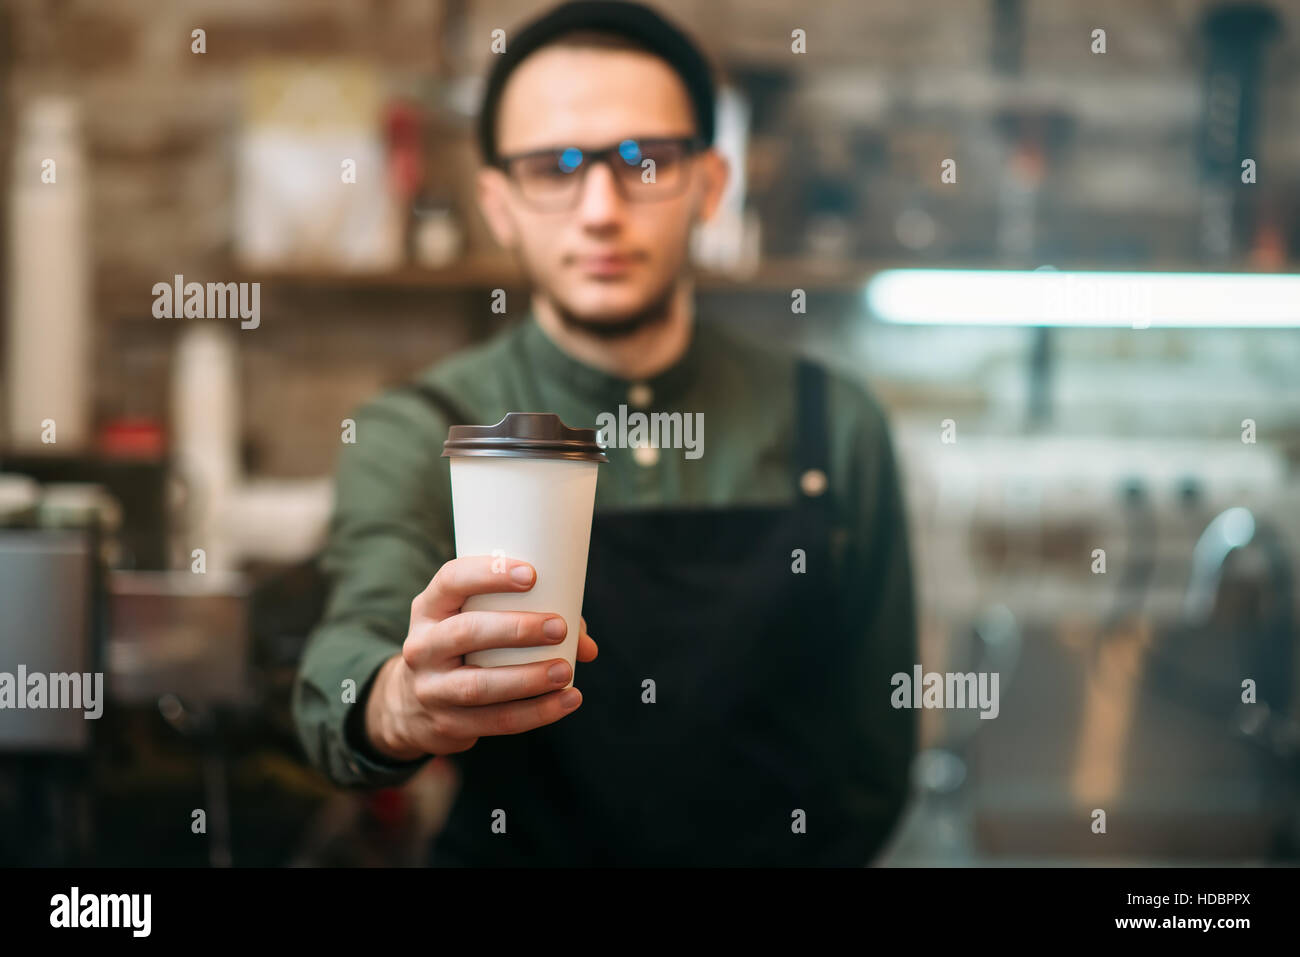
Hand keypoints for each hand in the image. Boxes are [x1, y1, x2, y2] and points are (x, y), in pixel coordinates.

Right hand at [364, 555, 597, 761]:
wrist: (413, 706)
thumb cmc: (465, 648)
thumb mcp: (475, 622)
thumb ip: (531, 619)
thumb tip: (587, 645)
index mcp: (429, 608)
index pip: (452, 581)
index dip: (489, 575)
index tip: (532, 575)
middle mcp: (422, 646)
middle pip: (465, 632)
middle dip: (516, 629)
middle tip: (559, 627)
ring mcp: (431, 689)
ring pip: (479, 685)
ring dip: (528, 678)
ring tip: (566, 671)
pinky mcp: (447, 725)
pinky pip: (495, 721)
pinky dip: (536, 712)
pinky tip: (566, 701)